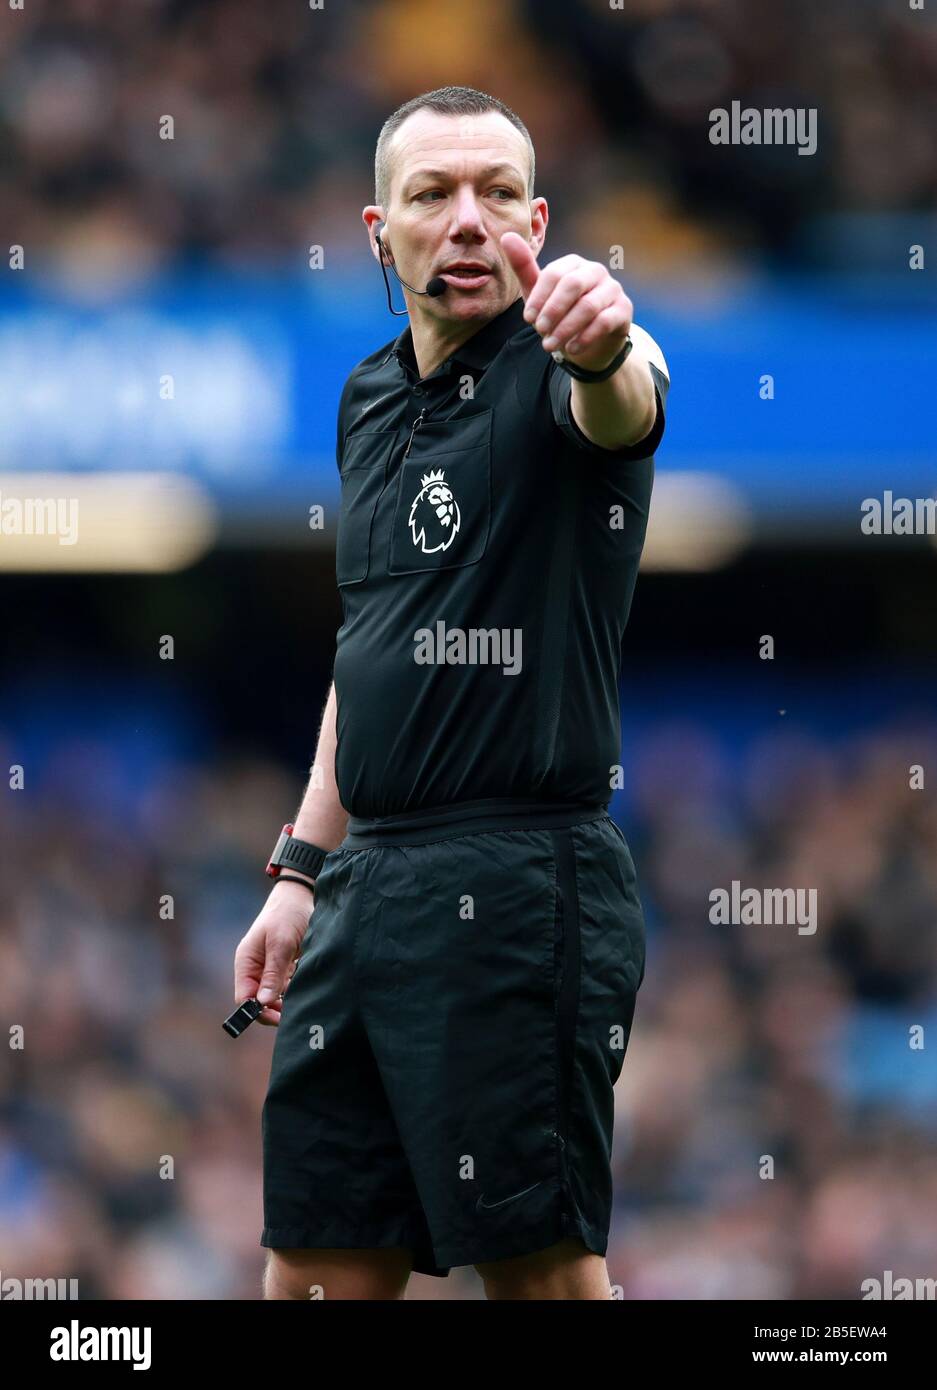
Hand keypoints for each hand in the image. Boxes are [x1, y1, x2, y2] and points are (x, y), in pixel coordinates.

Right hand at [234, 880, 313, 1026]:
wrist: (302, 895)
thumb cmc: (287, 914)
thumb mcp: (280, 942)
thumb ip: (273, 972)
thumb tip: (263, 1002)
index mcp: (246, 962)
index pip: (244, 997)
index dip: (258, 1011)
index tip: (278, 1018)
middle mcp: (255, 968)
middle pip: (259, 1000)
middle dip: (274, 1009)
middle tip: (294, 1012)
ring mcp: (269, 967)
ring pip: (273, 996)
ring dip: (286, 1001)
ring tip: (301, 998)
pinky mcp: (284, 966)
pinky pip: (286, 987)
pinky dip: (294, 990)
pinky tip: (305, 986)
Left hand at [500, 232, 632, 374]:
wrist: (588, 343)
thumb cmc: (560, 314)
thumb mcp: (539, 294)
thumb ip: (524, 268)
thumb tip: (507, 236)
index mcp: (573, 264)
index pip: (554, 273)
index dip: (539, 297)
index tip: (528, 319)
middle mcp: (595, 271)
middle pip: (573, 285)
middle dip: (553, 311)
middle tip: (540, 331)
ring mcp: (612, 289)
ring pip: (588, 306)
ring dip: (566, 328)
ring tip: (550, 345)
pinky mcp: (624, 309)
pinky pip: (604, 321)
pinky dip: (585, 337)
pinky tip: (572, 348)